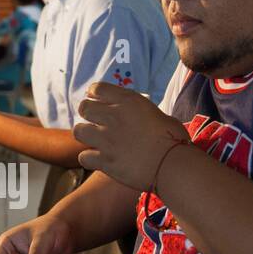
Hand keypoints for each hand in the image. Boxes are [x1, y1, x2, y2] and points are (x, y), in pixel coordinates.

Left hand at [73, 82, 187, 191]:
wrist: (172, 165)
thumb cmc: (173, 140)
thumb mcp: (160, 115)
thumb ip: (142, 114)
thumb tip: (141, 119)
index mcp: (128, 101)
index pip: (97, 88)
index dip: (94, 95)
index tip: (96, 101)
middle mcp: (114, 116)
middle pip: (84, 108)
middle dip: (87, 114)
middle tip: (95, 122)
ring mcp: (107, 139)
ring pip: (79, 131)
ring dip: (85, 135)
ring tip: (94, 141)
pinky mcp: (104, 160)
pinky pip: (84, 157)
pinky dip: (89, 159)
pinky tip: (98, 160)